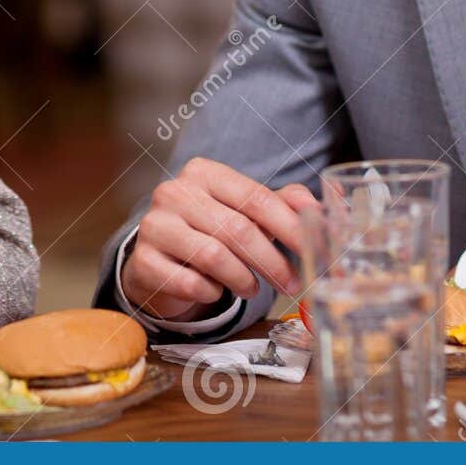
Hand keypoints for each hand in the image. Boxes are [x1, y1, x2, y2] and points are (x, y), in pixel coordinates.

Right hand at [119, 158, 319, 322]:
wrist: (159, 261)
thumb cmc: (209, 233)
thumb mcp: (245, 213)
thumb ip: (282, 205)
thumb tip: (322, 204)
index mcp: (204, 173)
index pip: (256, 197)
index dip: (290, 226)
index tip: (315, 249)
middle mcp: (174, 192)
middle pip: (238, 229)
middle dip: (272, 262)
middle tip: (291, 283)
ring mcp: (154, 225)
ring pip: (214, 256)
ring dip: (243, 279)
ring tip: (251, 288)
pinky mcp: (143, 260)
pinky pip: (190, 281)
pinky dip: (211, 291)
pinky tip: (215, 290)